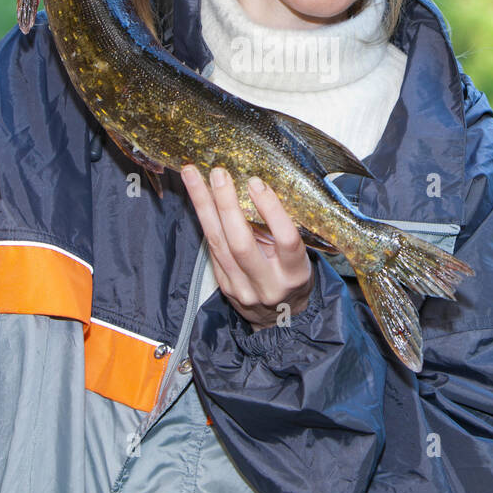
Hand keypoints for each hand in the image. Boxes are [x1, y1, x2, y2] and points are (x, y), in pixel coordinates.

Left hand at [180, 165, 314, 331]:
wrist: (280, 319)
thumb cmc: (292, 276)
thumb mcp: (299, 257)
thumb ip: (281, 231)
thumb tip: (256, 187)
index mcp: (294, 273)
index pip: (285, 239)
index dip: (271, 210)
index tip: (256, 182)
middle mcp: (267, 284)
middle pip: (241, 243)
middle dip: (227, 204)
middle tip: (218, 173)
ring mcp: (242, 289)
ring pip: (218, 243)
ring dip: (204, 206)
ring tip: (193, 175)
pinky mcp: (225, 287)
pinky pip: (211, 248)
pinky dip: (204, 219)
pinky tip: (197, 197)